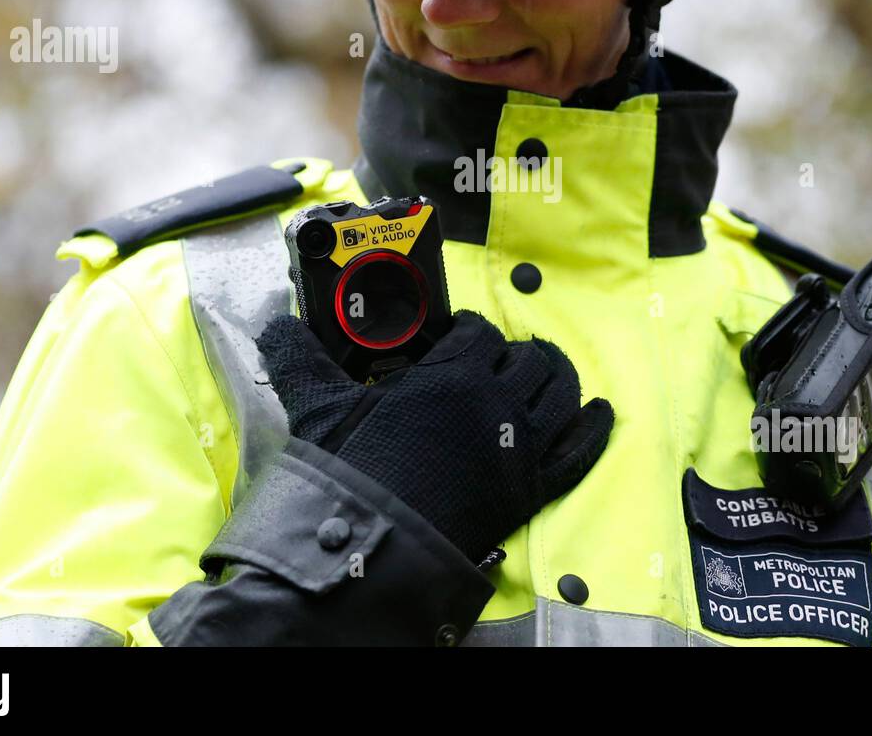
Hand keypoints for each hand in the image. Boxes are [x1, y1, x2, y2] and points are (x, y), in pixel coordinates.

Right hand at [255, 309, 613, 563]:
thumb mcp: (319, 409)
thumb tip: (273, 324)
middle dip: (517, 350)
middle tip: (503, 355)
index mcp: (450, 374)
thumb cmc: (347, 475)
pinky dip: (594, 428)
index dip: (472, 329)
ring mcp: (520, 446)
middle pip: (528, 357)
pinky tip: (598, 413)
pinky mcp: (531, 489)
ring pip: (562, 394)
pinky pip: (579, 450)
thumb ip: (301, 358)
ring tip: (548, 371)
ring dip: (559, 376)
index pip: (479, 331)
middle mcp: (495, 402)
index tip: (462, 336)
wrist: (369, 547)